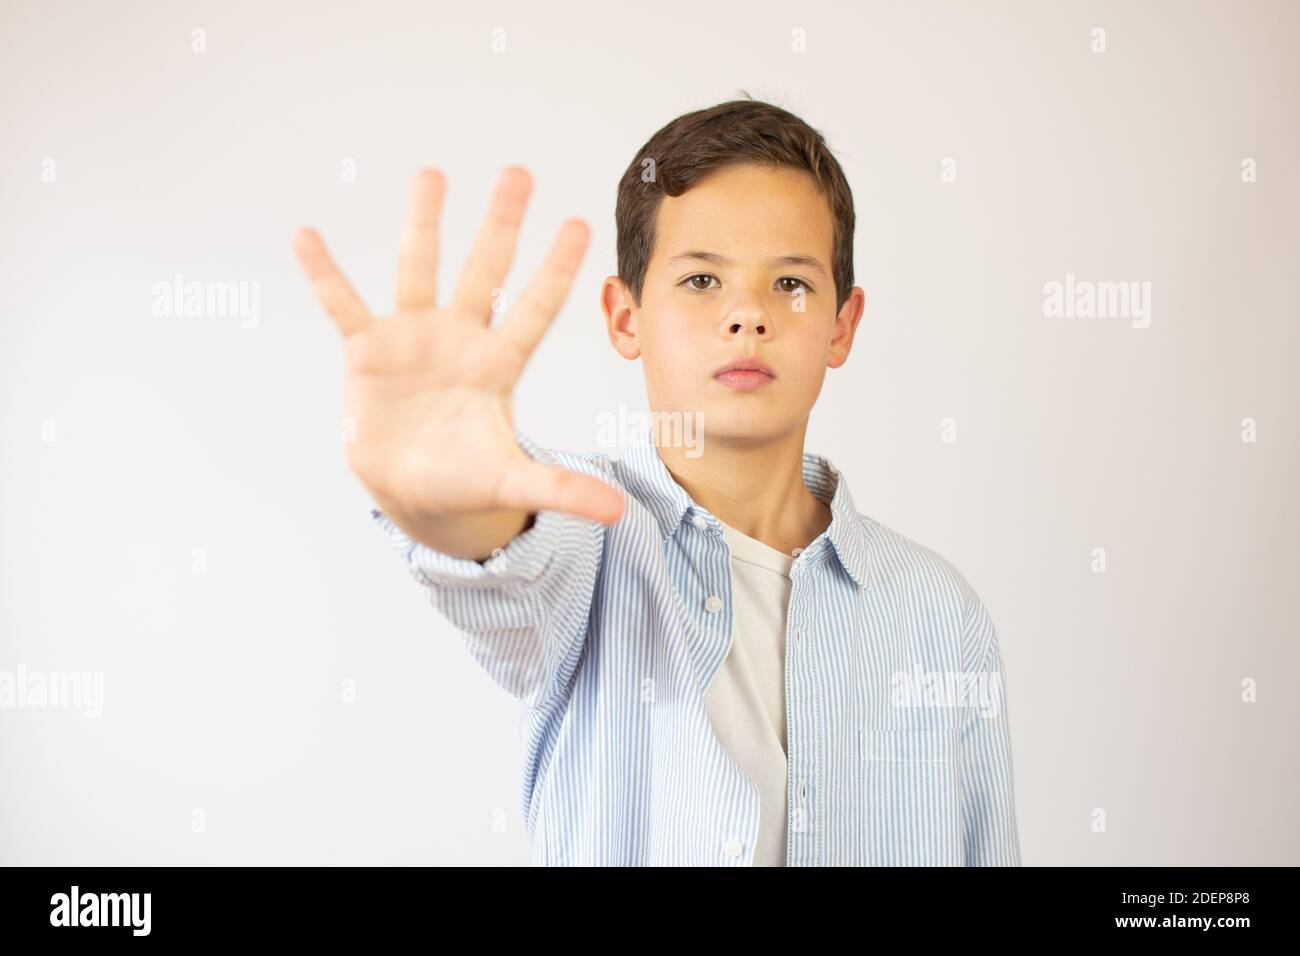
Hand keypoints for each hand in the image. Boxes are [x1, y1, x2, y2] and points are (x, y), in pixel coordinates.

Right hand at [292, 166, 625, 542]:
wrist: (414, 490)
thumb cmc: (467, 479)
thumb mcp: (512, 482)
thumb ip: (560, 489)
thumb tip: (618, 513)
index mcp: (499, 365)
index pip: (534, 309)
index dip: (555, 271)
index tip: (579, 224)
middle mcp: (460, 339)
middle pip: (484, 272)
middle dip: (501, 224)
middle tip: (519, 172)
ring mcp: (413, 339)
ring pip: (418, 270)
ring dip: (424, 224)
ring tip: (432, 174)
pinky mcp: (367, 352)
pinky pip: (343, 306)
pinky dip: (325, 275)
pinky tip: (306, 236)